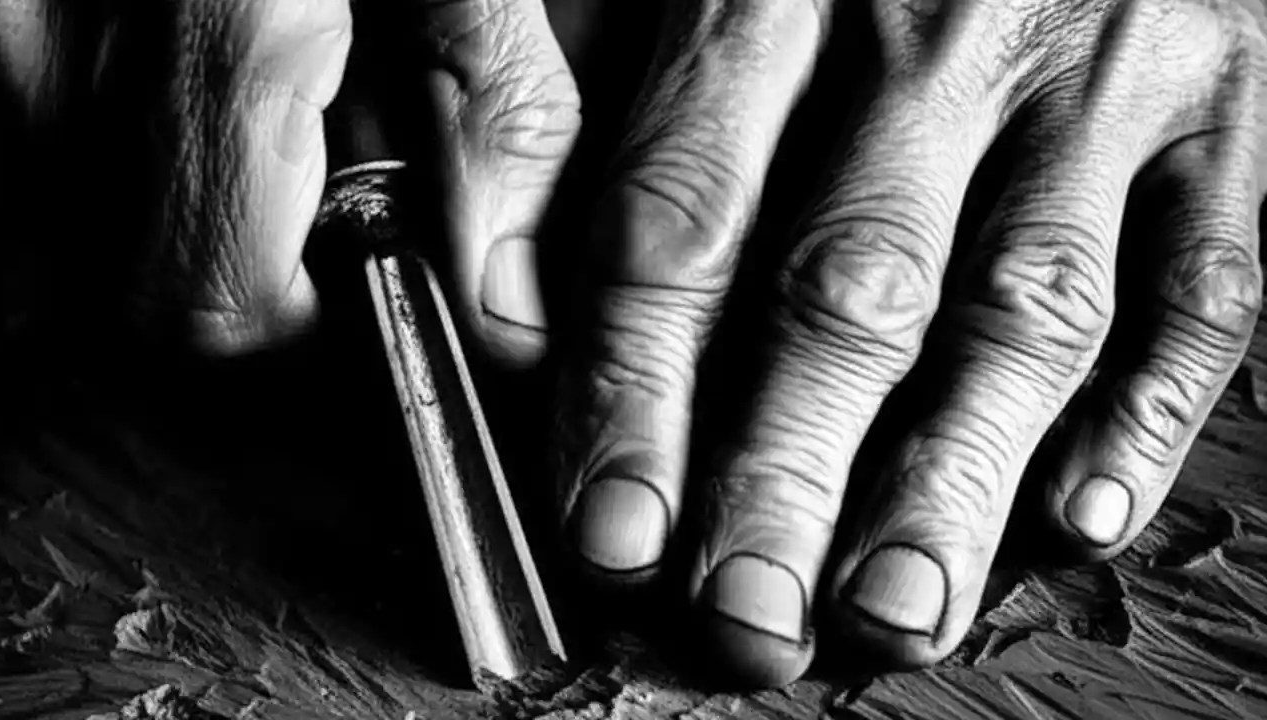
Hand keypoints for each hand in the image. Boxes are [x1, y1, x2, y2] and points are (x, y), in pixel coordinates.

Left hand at [539, 0, 1266, 686]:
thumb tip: (517, 311)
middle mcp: (940, 30)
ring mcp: (1095, 69)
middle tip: (744, 611)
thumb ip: (593, 104)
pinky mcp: (1221, 99)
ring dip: (957, 475)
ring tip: (893, 604)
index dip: (635, 392)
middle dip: (788, 470)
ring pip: (1025, 304)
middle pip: (849, 289)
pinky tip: (1084, 513)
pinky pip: (1205, 272)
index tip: (612, 532)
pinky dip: (1154, 405)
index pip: (678, 219)